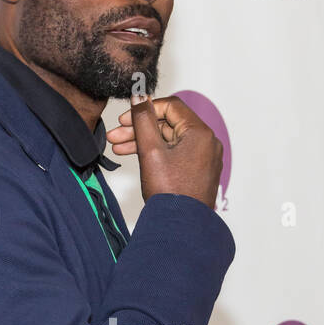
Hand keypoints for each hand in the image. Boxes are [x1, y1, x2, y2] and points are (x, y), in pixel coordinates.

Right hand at [105, 95, 222, 208]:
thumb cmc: (170, 194)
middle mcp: (207, 143)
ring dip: (145, 142)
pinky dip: (158, 153)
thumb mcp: (150, 151)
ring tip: (119, 149)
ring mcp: (205, 158)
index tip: (125, 118)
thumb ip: (143, 120)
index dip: (145, 109)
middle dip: (140, 129)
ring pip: (170, 140)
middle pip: (169, 124)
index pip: (170, 106)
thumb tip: (139, 96)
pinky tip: (138, 157)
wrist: (182, 228)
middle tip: (116, 136)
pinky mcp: (199, 171)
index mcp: (200, 133)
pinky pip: (177, 153)